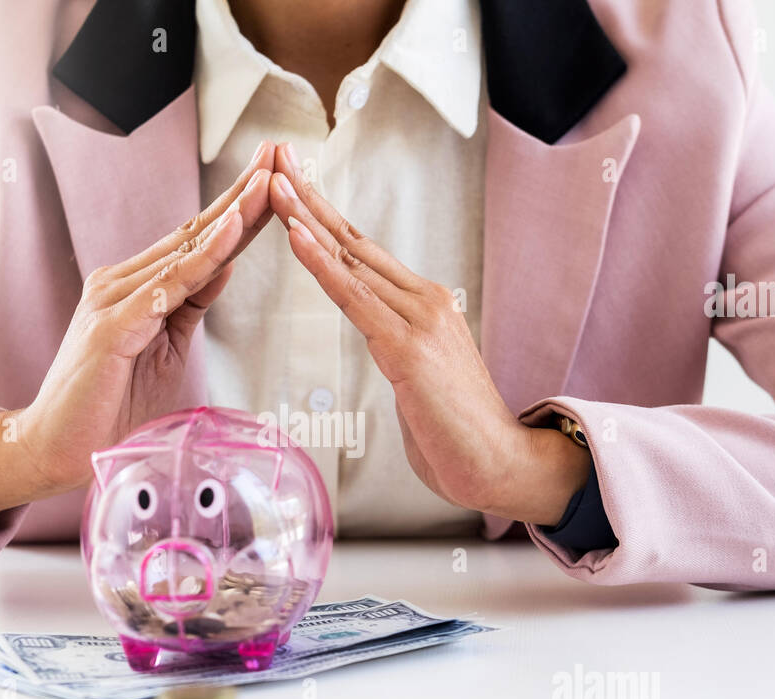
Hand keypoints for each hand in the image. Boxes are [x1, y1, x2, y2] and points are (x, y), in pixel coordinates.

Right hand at [15, 141, 276, 494]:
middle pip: (195, 232)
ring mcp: (113, 299)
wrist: (55, 447)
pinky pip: (168, 286)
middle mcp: (122, 281)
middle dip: (241, 193)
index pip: (198, 241)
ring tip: (268, 181)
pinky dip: (203, 257)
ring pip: (186, 250)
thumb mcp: (165, 348)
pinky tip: (231, 230)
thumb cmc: (109, 404)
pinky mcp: (111, 325)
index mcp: (137, 286)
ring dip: (231, 214)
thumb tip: (225, 265)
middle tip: (279, 154)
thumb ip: (190, 306)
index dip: (238, 209)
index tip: (275, 177)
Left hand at [266, 143, 589, 524]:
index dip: (325, 216)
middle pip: (354, 242)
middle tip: (277, 156)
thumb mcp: (420, 379)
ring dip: (306, 219)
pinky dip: (320, 264)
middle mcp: (426, 301)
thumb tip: (381, 346)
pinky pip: (354, 299)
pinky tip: (296, 237)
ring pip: (350, 262)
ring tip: (275, 184)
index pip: (363, 254)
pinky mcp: (409, 350)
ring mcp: (420, 321)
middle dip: (310, 197)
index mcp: (426, 306)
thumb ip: (398, 352)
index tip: (295, 183)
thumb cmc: (456, 433)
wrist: (499, 466)